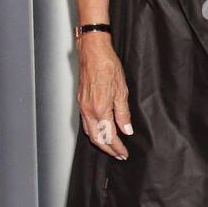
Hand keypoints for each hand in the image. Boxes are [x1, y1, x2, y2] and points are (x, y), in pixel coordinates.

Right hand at [76, 35, 132, 159]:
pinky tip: (101, 131)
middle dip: (108, 149)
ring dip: (100, 142)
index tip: (124, 153)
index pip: (109, 136)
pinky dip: (93, 132)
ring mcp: (82, 106)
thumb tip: (126, 130)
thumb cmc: (107, 65)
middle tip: (119, 155)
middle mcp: (88, 110)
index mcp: (100, 108)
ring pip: (89, 132)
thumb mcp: (122, 90)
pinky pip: (85, 123)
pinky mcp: (81, 102)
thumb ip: (123, 113)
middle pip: (97, 139)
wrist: (93, 51)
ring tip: (111, 147)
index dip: (117, 147)